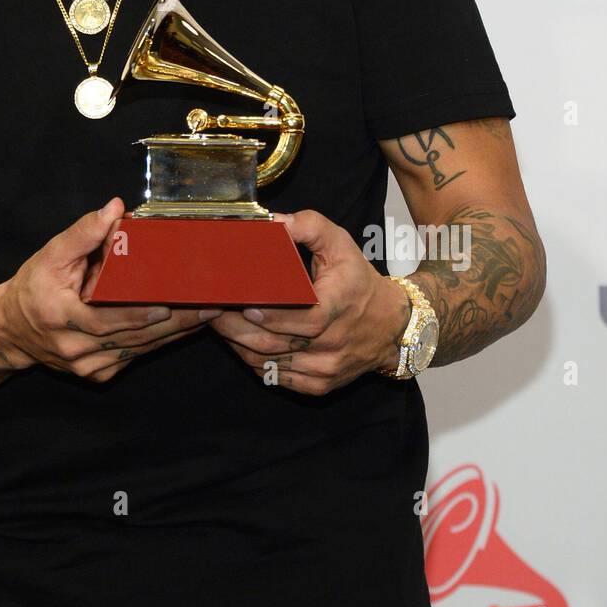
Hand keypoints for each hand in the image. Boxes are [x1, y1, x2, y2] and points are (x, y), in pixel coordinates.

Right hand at [0, 198, 219, 382]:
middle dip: (174, 323)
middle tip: (209, 307)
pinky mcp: (98, 374)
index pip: (106, 321)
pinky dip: (159, 342)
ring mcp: (89, 366)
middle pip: (133, 338)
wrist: (11, 330)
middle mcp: (77, 349)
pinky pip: (134, 356)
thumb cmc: (33, 288)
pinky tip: (183, 328)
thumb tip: (115, 208)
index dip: (138, 315)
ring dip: (174, 334)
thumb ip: (83, 233)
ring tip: (207, 315)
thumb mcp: (51, 255)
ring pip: (139, 350)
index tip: (168, 306)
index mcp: (62, 317)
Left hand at [208, 209, 407, 394]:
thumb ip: (309, 226)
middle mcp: (333, 343)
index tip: (241, 301)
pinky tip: (240, 343)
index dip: (268, 315)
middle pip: (274, 344)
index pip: (300, 319)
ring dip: (238, 345)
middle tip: (213, 309)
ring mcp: (326, 368)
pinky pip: (277, 378)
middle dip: (237, 327)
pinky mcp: (319, 384)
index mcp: (339, 306)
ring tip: (220, 323)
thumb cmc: (359, 281)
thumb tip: (274, 222)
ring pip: (269, 363)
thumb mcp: (341, 244)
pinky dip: (254, 362)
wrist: (392, 326)